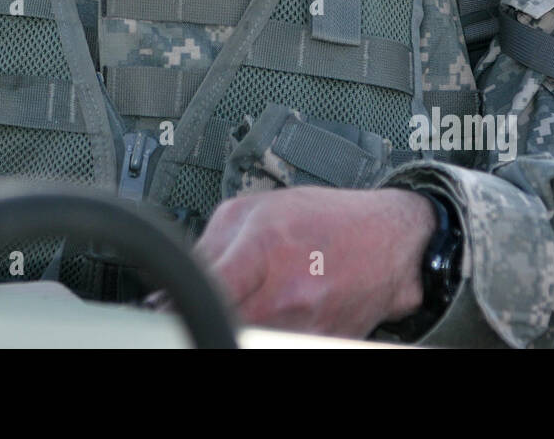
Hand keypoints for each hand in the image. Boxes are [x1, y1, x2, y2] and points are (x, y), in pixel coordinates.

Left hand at [191, 185, 436, 337]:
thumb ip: (211, 243)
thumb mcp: (258, 209)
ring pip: (245, 335)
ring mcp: (305, 325)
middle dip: (202, 314)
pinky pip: (272, 342)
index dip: (175, 302)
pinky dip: (259, 331)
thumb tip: (177, 279)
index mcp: (265, 248)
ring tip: (237, 305)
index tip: (162, 305)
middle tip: (192, 307)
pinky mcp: (319, 344)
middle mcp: (287, 293)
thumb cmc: (326, 219)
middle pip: (222, 321)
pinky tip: (264, 316)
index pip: (205, 290)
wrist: (390, 241)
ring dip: (231, 323)